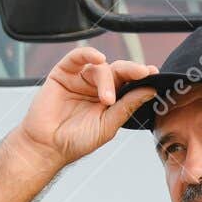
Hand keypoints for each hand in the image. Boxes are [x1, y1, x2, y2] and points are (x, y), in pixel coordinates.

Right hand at [15, 47, 159, 168]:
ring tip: (107, 99)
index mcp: (110, 100)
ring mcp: (80, 79)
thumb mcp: (108, 126)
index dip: (141, 77)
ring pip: (100, 67)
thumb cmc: (75, 141)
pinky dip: (89, 53)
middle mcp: (96, 87)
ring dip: (107, 79)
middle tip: (142, 74)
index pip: (129, 83)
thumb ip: (127, 106)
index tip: (154, 74)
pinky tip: (98, 58)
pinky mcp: (63, 73)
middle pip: (118, 71)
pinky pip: (77, 56)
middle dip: (132, 71)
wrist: (47, 147)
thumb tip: (150, 90)